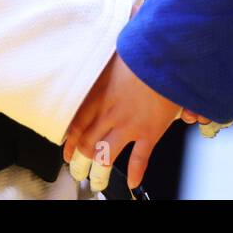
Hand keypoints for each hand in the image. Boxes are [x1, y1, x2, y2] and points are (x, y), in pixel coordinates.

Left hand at [62, 53, 183, 191]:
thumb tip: (105, 69)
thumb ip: (107, 69)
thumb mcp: (116, 56)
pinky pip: (139, 158)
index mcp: (98, 94)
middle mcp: (109, 113)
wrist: (165, 53)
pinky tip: (133, 182)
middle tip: (78, 172)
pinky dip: (135, 173)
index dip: (69, 143)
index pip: (75, 125)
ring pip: (105, 157)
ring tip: (98, 182)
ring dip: (100, 173)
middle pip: (86, 145)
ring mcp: (128, 124)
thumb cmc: (143, 50)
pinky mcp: (149, 131)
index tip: (67, 151)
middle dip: (80, 163)